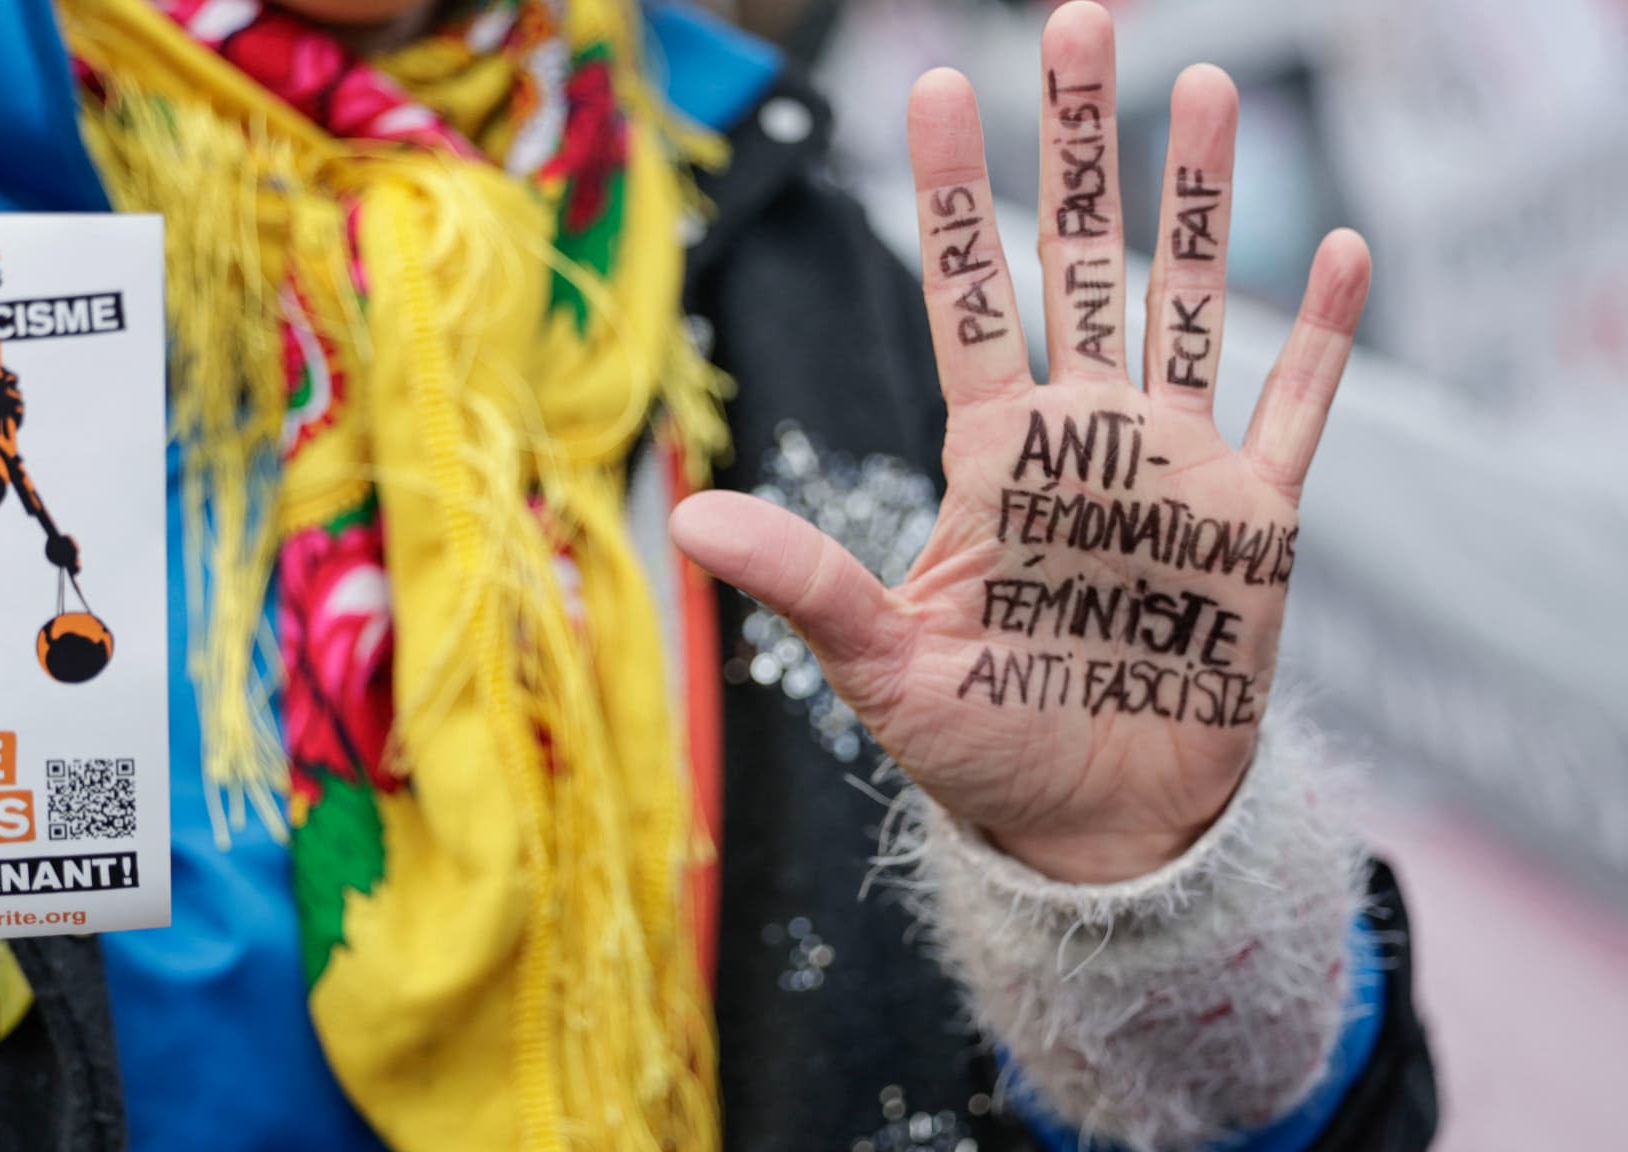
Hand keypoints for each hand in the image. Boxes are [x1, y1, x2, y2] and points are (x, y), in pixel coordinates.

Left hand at [670, 3, 1369, 883]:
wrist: (1099, 824)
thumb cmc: (985, 748)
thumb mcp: (885, 667)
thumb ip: (808, 582)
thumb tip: (690, 522)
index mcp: (994, 457)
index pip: (968, 295)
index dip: (955, 195)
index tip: (932, 88)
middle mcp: (1084, 438)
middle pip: (1080, 262)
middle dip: (1079, 145)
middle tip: (1082, 23)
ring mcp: (1173, 468)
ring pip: (1189, 305)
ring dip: (1198, 204)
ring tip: (1204, 89)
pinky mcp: (1253, 521)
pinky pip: (1297, 411)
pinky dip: (1321, 338)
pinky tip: (1338, 251)